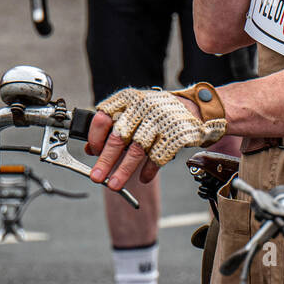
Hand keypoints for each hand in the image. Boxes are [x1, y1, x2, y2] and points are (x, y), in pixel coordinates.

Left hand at [84, 87, 226, 190]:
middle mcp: (142, 107)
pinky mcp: (175, 134)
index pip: (103, 117)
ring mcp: (159, 121)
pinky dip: (149, 170)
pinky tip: (143, 177)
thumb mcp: (133, 112)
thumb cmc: (156, 112)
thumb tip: (90, 149)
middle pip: (119, 137)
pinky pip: (157, 157)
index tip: (93, 152)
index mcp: (128, 99)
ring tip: (114, 184)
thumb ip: (112, 127)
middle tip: (96, 176)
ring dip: (124, 170)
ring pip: (137, 150)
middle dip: (106, 160)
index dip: (95, 137)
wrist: (193, 109)